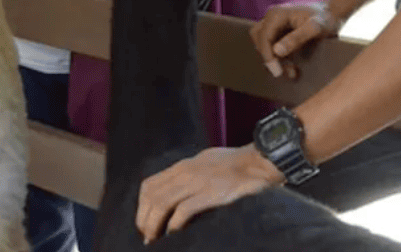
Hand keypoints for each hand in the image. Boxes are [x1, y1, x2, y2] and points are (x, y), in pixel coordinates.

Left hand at [136, 145, 282, 241]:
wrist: (258, 161)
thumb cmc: (236, 163)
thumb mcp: (205, 162)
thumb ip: (191, 174)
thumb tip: (181, 192)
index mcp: (182, 166)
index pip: (149, 185)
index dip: (142, 206)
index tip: (144, 221)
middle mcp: (184, 173)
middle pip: (151, 196)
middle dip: (144, 218)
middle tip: (146, 236)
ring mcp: (196, 182)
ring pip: (162, 203)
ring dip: (154, 224)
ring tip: (154, 239)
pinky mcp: (210, 193)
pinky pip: (183, 210)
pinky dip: (174, 224)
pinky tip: (173, 234)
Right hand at [250, 1, 342, 78]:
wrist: (333, 13)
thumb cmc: (325, 19)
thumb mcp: (315, 29)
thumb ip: (296, 38)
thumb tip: (277, 51)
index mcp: (276, 14)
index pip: (263, 37)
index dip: (267, 55)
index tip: (276, 71)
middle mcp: (272, 17)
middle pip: (259, 39)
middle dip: (268, 56)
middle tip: (281, 71)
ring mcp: (275, 23)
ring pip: (264, 42)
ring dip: (273, 58)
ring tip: (290, 70)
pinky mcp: (280, 30)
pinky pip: (272, 44)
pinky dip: (279, 57)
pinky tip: (291, 66)